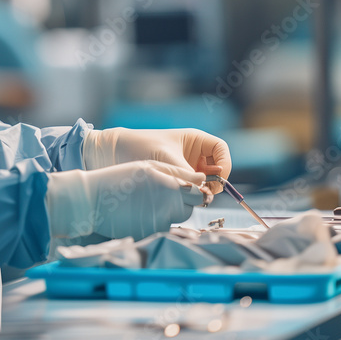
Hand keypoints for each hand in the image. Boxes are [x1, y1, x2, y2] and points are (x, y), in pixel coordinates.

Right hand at [45, 161, 212, 240]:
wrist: (92, 200)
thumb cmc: (119, 178)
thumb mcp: (149, 167)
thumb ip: (178, 173)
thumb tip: (202, 180)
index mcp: (170, 187)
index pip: (198, 195)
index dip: (191, 192)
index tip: (182, 190)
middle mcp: (169, 208)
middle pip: (188, 210)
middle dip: (179, 204)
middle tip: (159, 196)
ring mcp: (159, 224)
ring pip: (174, 221)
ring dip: (166, 214)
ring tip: (145, 204)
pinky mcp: (150, 236)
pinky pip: (160, 229)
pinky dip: (153, 223)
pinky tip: (138, 215)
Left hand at [82, 127, 230, 191]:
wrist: (115, 152)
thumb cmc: (140, 146)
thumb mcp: (166, 159)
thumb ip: (186, 174)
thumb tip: (204, 191)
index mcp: (195, 140)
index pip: (221, 150)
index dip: (225, 163)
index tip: (217, 178)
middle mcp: (194, 154)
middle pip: (217, 169)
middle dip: (215, 182)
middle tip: (204, 193)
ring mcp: (186, 168)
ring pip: (205, 182)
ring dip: (203, 191)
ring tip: (191, 196)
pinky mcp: (177, 181)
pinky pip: (191, 189)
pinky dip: (191, 195)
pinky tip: (182, 199)